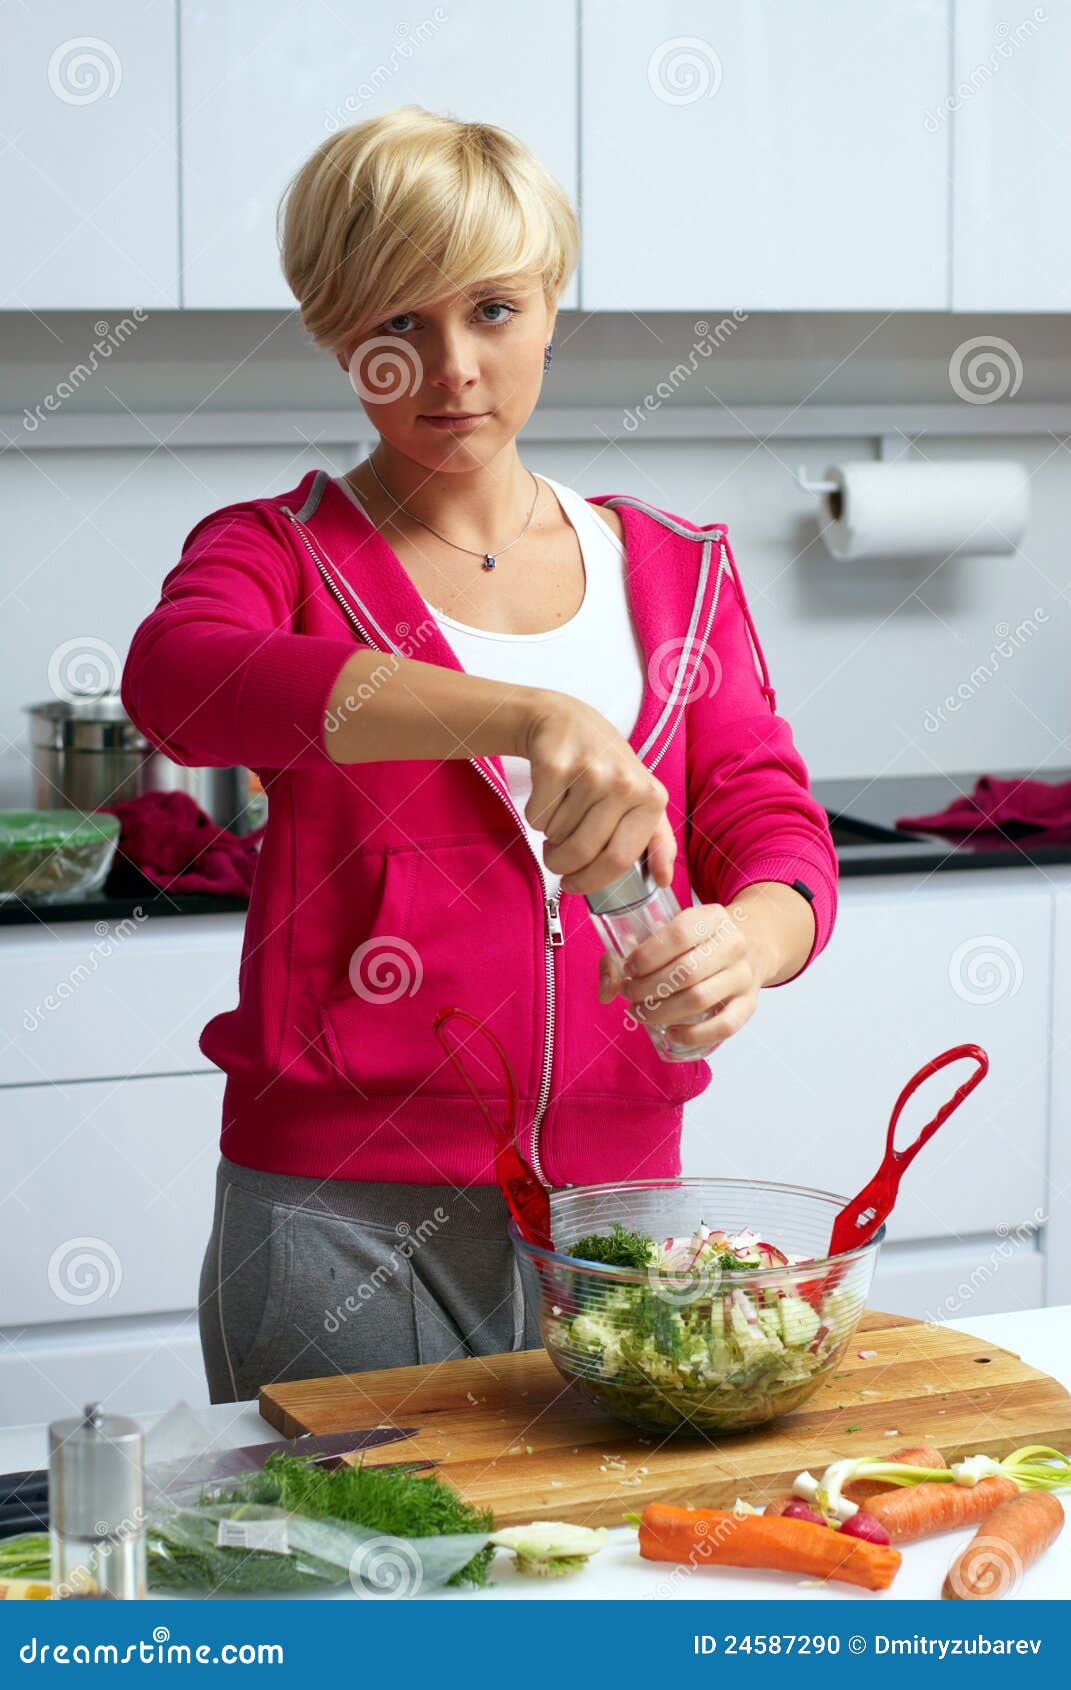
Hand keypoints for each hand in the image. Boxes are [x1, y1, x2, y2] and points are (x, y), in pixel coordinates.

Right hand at [521, 691, 675, 893]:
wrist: (566, 721)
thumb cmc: (606, 766)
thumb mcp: (640, 797)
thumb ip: (656, 840)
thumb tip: (664, 880)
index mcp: (651, 798)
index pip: (619, 860)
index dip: (590, 881)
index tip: (574, 886)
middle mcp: (625, 784)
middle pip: (582, 852)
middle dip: (560, 864)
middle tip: (555, 857)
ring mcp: (590, 772)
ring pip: (556, 835)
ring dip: (550, 835)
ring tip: (559, 813)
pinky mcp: (556, 765)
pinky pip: (537, 815)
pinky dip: (535, 815)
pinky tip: (548, 795)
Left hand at [597, 901, 768, 1053]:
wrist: (752, 945)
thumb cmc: (699, 941)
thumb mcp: (673, 930)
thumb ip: (631, 954)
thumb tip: (606, 990)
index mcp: (713, 917)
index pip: (680, 934)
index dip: (648, 955)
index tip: (628, 969)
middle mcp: (734, 944)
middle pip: (686, 971)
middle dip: (648, 987)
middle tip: (630, 993)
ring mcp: (744, 976)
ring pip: (700, 998)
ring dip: (662, 1011)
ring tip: (641, 1012)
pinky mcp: (750, 1004)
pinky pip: (724, 1026)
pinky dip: (693, 1035)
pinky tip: (670, 1033)